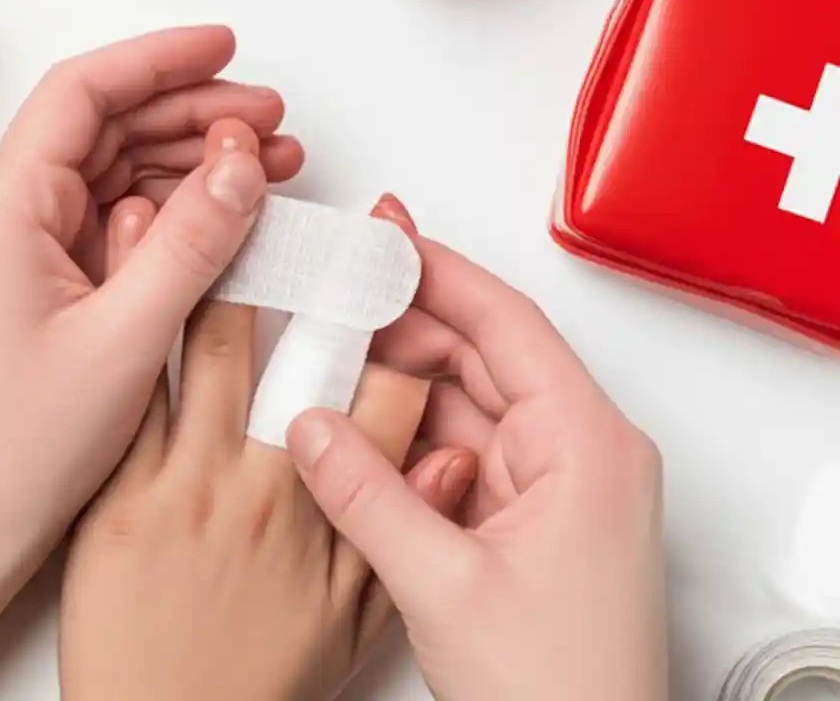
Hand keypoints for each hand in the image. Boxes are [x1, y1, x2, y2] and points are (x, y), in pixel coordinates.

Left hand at [0, 26, 304, 699]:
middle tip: (272, 127)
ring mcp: (6, 254)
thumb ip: (191, 240)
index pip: (84, 92)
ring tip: (264, 173)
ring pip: (105, 177)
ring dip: (182, 169)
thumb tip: (240, 162)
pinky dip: (157, 219)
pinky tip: (214, 224)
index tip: (227, 52)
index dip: (162, 61)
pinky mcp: (23, 289)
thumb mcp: (125, 338)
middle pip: (101, 129)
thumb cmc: (11, 452)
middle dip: (192, 118)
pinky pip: (97, 228)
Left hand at [60, 183, 477, 700]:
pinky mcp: (118, 489)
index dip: (404, 316)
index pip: (387, 392)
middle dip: (312, 260)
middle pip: (299, 345)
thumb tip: (466, 461)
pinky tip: (127, 242)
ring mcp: (180, 479)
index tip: (404, 255)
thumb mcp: (359, 622)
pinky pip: (129, 376)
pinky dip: (128, 302)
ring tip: (210, 179)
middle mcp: (256, 481)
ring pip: (206, 342)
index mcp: (324, 509)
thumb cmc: (249, 683)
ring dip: (209, 253)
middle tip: (307, 187)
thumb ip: (411, 530)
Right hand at [286, 233, 667, 700]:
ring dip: (398, 397)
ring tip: (325, 374)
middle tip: (327, 309)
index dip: (438, 274)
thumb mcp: (444, 585)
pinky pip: (461, 459)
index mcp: (586, 445)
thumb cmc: (560, 690)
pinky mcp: (526, 522)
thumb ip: (366, 496)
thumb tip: (306, 425)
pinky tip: (357, 444)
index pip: (507, 325)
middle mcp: (578, 454)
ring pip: (465, 410)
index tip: (381, 237)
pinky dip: (408, 449)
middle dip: (403, 335)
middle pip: (482, 359)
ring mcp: (552, 489)